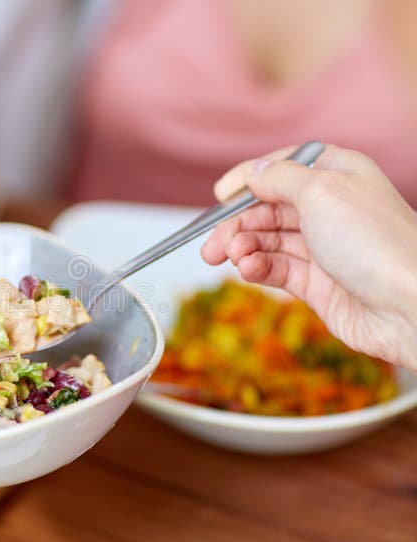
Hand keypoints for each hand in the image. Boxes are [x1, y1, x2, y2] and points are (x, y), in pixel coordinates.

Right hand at [201, 145, 416, 371]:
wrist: (410, 305)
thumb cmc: (376, 242)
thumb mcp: (321, 191)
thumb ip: (279, 178)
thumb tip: (254, 172)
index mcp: (337, 175)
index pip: (283, 168)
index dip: (249, 179)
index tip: (220, 195)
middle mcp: (330, 209)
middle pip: (268, 209)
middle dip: (236, 224)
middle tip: (212, 243)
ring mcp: (324, 248)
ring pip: (268, 242)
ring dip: (243, 248)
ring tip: (230, 258)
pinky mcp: (318, 284)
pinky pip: (276, 270)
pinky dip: (256, 269)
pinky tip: (247, 270)